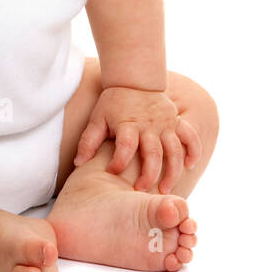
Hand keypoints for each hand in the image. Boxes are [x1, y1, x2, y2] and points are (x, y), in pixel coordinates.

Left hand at [73, 87, 201, 193]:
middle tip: (142, 192)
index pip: (126, 146)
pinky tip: (190, 165)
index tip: (112, 173)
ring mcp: (166, 123)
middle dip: (148, 175)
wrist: (135, 79)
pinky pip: (190, 137)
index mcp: (128, 124)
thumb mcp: (97, 119)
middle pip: (153, 153)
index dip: (119, 162)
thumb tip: (78, 163)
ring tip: (165, 190)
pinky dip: (193, 151)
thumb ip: (89, 141)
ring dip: (172, 171)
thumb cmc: (113, 103)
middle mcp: (149, 125)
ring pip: (174, 150)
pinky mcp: (176, 121)